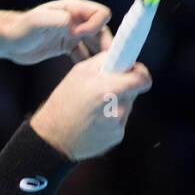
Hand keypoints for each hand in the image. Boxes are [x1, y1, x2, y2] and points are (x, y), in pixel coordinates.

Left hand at [0, 0, 112, 64]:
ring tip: (103, 71)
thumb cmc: (21, 29)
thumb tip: (77, 26)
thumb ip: (59, 21)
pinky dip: (88, 62)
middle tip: (108, 64)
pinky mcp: (65, 45)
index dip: (98, 27)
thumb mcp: (39, 22)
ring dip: (100, 54)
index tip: (85, 39)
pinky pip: (84, 53)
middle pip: (101, 29)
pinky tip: (89, 74)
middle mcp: (74, 19)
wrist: (7, 41)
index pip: (99, 14)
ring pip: (95, 42)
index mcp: (72, 9)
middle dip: (106, 44)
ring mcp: (71, 32)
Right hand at [29, 51, 151, 160]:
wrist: (53, 138)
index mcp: (108, 89)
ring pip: (127, 106)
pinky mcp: (117, 136)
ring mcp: (118, 124)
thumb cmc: (63, 103)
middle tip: (102, 91)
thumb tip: (121, 55)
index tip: (135, 72)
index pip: (142, 79)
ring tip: (94, 109)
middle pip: (133, 92)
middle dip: (122, 89)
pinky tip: (94, 122)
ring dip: (116, 104)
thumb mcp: (78, 73)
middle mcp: (117, 108)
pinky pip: (120, 121)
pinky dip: (111, 119)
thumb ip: (103, 60)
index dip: (140, 74)